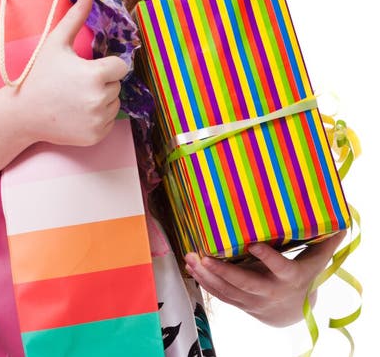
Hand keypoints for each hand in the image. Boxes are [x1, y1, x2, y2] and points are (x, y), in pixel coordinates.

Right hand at [16, 0, 128, 147]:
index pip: (120, 66)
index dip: (107, 64)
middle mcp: (100, 99)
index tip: (90, 67)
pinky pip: (109, 122)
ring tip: (77, 97)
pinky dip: (98, 117)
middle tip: (77, 82)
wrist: (23, 113)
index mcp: (95, 75)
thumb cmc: (39, 74)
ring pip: (114, 103)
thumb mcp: (56, 43)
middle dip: (102, 81)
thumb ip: (76, 17)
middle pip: (117, 84)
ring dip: (102, 99)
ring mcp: (98, 120)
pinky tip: (78, 112)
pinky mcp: (95, 136)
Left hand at [184, 231, 345, 326]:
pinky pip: (221, 295)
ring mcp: (252, 300)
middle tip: (205, 257)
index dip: (268, 258)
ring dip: (207, 276)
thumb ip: (325, 242)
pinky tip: (191, 268)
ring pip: (228, 291)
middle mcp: (269, 292)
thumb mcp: (316, 261)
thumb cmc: (302, 277)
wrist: (292, 312)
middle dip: (224, 272)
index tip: (255, 243)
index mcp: (289, 278)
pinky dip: (205, 283)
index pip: (280, 268)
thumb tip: (343, 222)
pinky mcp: (240, 303)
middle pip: (246, 284)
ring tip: (191, 258)